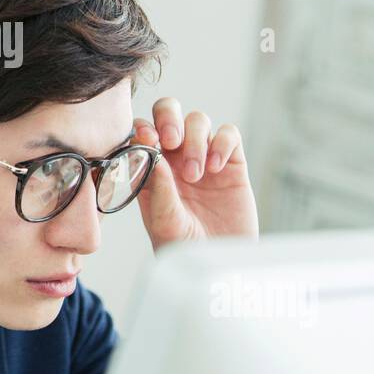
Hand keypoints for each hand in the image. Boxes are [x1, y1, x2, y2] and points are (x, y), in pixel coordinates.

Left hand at [132, 97, 258, 250]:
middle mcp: (175, 157)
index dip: (143, 128)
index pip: (142, 131)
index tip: (148, 139)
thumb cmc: (185, 247)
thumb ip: (160, 191)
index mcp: (151, 167)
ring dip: (195, 140)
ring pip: (198, 120)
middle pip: (168, 111)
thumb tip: (154, 156)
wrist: (220, 261)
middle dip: (168, 117)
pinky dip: (222, 143)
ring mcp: (204, 156)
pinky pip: (229, 134)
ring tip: (196, 175)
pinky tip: (216, 169)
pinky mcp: (232, 162)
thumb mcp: (165, 223)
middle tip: (171, 141)